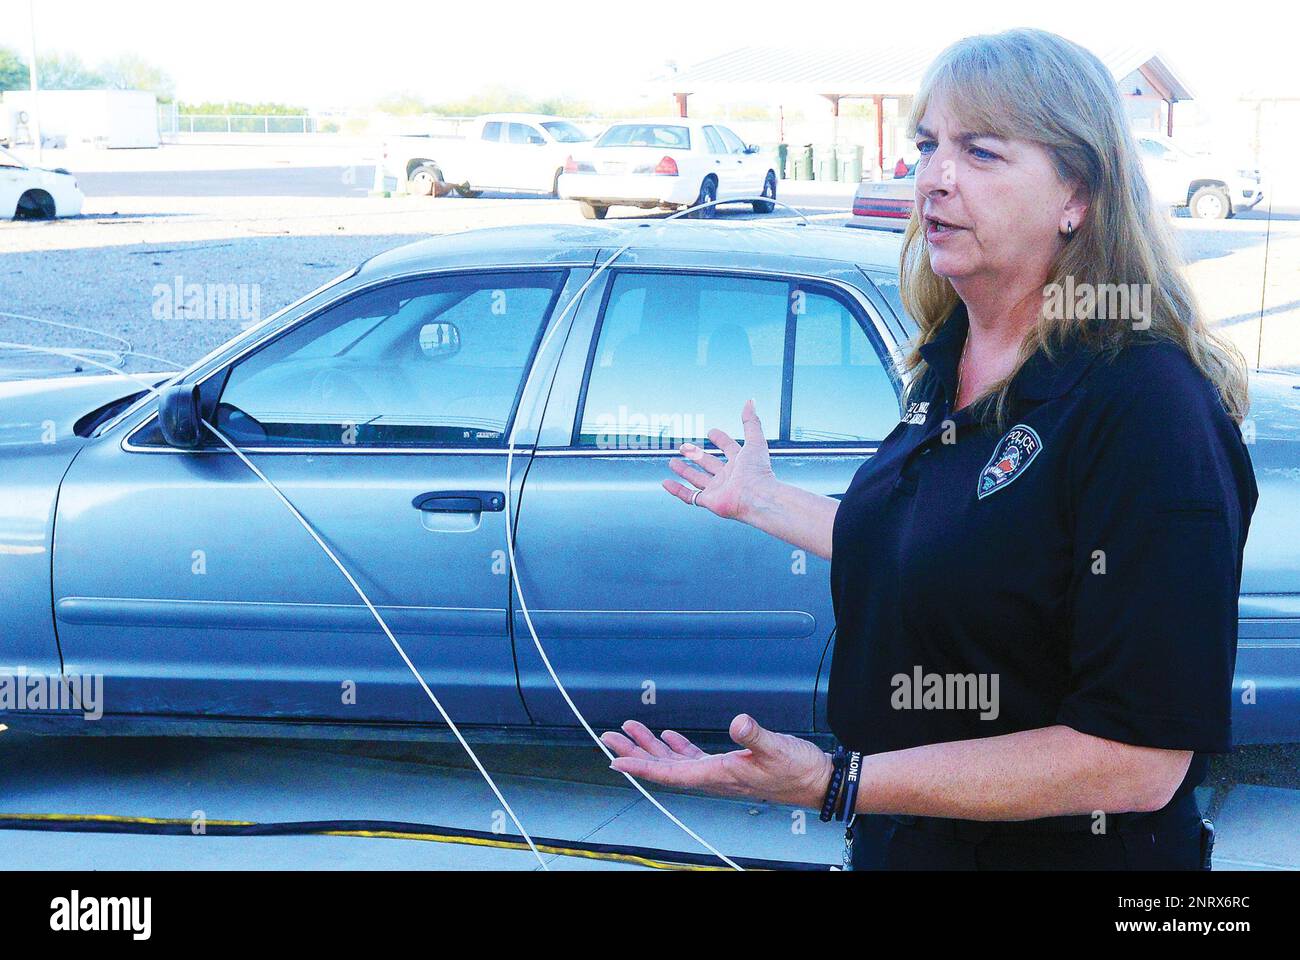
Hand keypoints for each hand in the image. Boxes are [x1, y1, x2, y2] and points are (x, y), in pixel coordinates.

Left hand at [600, 714, 833, 809]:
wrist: (817, 781)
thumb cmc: (797, 769)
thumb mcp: (775, 748)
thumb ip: (754, 735)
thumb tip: (738, 722)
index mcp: (718, 775)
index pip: (670, 772)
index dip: (640, 765)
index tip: (615, 759)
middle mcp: (713, 776)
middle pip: (663, 767)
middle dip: (634, 751)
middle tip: (609, 738)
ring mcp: (719, 772)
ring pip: (674, 761)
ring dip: (650, 747)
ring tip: (629, 731)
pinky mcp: (729, 766)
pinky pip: (693, 758)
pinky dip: (676, 747)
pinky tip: (669, 737)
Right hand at [662, 399, 775, 521]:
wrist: (757, 497)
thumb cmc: (758, 470)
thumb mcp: (755, 441)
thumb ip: (751, 422)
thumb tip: (751, 401)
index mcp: (741, 462)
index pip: (729, 448)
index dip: (721, 439)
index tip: (712, 432)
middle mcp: (729, 476)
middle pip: (709, 464)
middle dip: (696, 455)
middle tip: (684, 447)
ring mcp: (718, 490)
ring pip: (697, 479)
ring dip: (684, 471)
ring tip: (672, 462)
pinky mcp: (709, 501)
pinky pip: (690, 497)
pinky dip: (677, 490)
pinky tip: (666, 482)